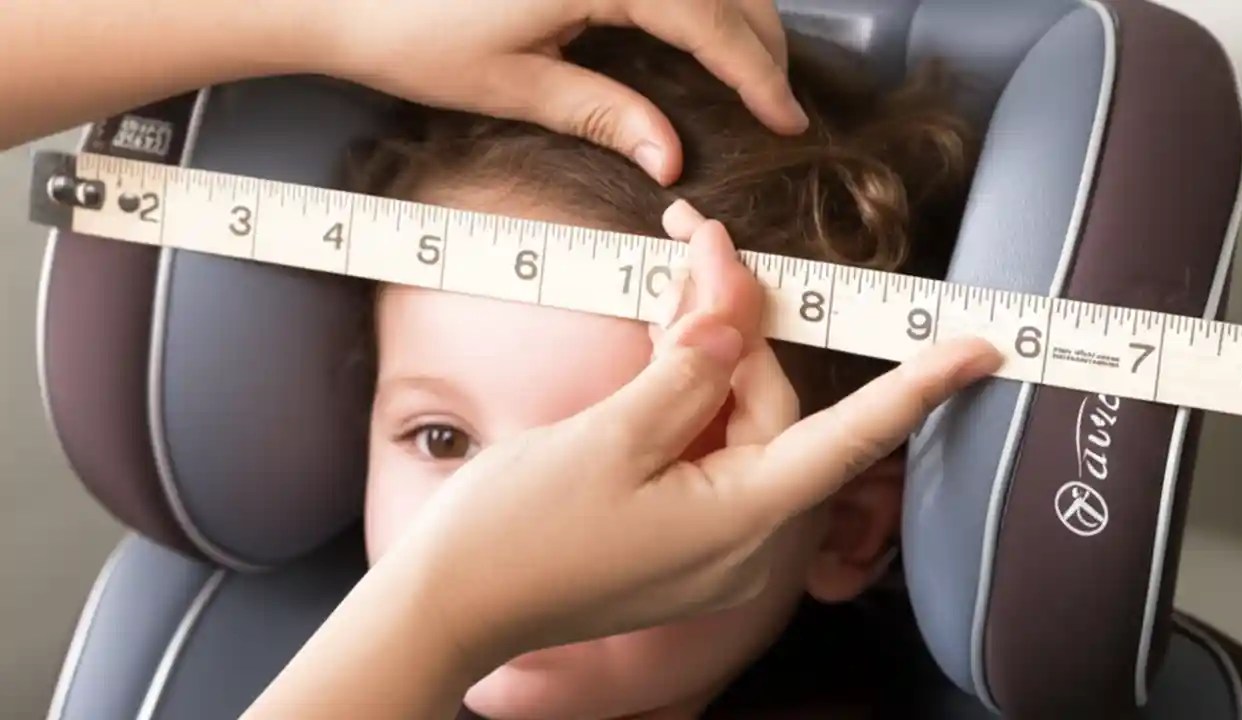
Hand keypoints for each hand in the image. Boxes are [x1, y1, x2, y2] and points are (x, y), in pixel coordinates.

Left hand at [323, 0, 806, 184]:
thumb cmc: (414, 35)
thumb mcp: (514, 85)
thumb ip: (602, 113)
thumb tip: (671, 161)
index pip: (706, 20)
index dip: (754, 74)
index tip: (788, 117)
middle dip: (760, 40)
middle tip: (780, 103)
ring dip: (736, 13)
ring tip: (753, 72)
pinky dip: (696, 0)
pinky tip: (700, 31)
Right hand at [392, 201, 1002, 678]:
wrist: (449, 607)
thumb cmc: (519, 535)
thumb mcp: (606, 438)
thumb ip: (685, 373)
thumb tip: (734, 319)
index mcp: (739, 518)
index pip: (850, 437)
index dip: (919, 387)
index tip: (979, 349)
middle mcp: (740, 536)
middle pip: (773, 405)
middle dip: (737, 320)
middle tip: (695, 239)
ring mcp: (707, 539)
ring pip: (735, 420)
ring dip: (705, 350)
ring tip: (666, 280)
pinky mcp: (675, 532)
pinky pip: (704, 448)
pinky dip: (685, 392)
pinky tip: (658, 343)